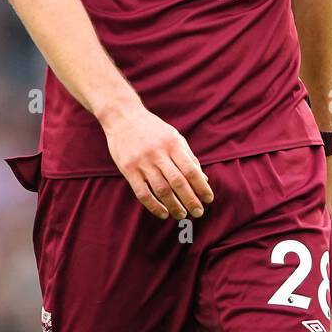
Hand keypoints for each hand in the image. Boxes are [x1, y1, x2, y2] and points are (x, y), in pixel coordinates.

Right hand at [101, 103, 213, 220]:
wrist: (122, 117)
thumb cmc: (152, 129)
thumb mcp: (174, 136)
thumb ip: (189, 157)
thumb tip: (203, 179)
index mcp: (173, 143)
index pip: (191, 170)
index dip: (201, 186)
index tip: (209, 199)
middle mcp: (158, 153)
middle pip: (178, 182)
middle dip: (190, 200)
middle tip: (198, 213)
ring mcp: (142, 162)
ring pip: (161, 190)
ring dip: (174, 205)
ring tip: (182, 215)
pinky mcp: (128, 169)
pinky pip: (142, 193)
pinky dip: (154, 206)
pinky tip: (163, 213)